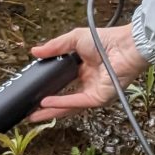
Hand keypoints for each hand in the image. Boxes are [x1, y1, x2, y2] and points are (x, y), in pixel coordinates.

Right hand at [28, 21, 148, 114]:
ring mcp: (93, 92)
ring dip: (51, 111)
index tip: (33, 91)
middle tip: (29, 111)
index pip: (63, 84)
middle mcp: (88, 84)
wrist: (124, 45)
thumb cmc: (105, 40)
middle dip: (46, 107)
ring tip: (33, 115)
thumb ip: (55, 47)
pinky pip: (76, 102)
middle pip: (64, 100)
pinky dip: (61, 103)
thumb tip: (35, 51)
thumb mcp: (74, 39)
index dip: (48, 88)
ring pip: (68, 106)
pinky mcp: (98, 98)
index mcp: (84, 71)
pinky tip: (46, 103)